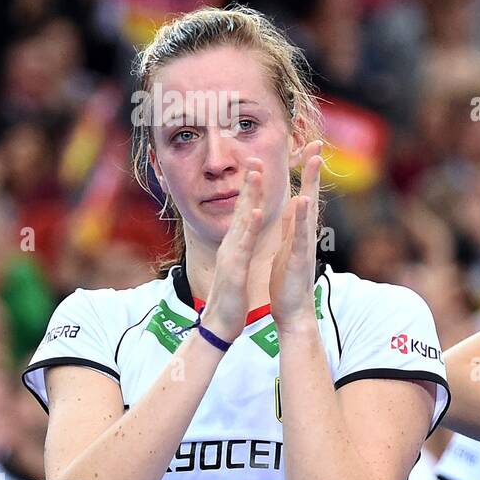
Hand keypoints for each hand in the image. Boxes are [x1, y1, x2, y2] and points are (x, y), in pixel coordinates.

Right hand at [201, 159, 264, 341]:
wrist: (220, 323)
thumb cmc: (231, 294)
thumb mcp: (238, 263)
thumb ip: (239, 246)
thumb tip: (243, 233)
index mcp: (236, 243)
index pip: (246, 211)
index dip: (252, 188)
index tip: (259, 166)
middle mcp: (231, 243)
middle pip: (242, 207)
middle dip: (249, 182)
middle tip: (256, 156)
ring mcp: (231, 253)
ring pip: (242, 220)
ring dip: (250, 196)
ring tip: (257, 174)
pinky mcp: (234, 267)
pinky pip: (243, 244)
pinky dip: (250, 226)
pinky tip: (258, 211)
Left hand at [271, 140, 322, 334]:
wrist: (291, 312)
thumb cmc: (287, 283)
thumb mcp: (287, 248)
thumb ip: (293, 227)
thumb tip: (296, 205)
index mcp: (297, 233)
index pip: (303, 197)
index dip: (306, 175)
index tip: (310, 150)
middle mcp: (305, 236)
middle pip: (310, 197)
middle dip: (313, 172)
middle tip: (318, 145)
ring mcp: (303, 247)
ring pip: (308, 212)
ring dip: (311, 186)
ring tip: (314, 164)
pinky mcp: (298, 260)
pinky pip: (299, 235)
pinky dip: (302, 218)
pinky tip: (303, 201)